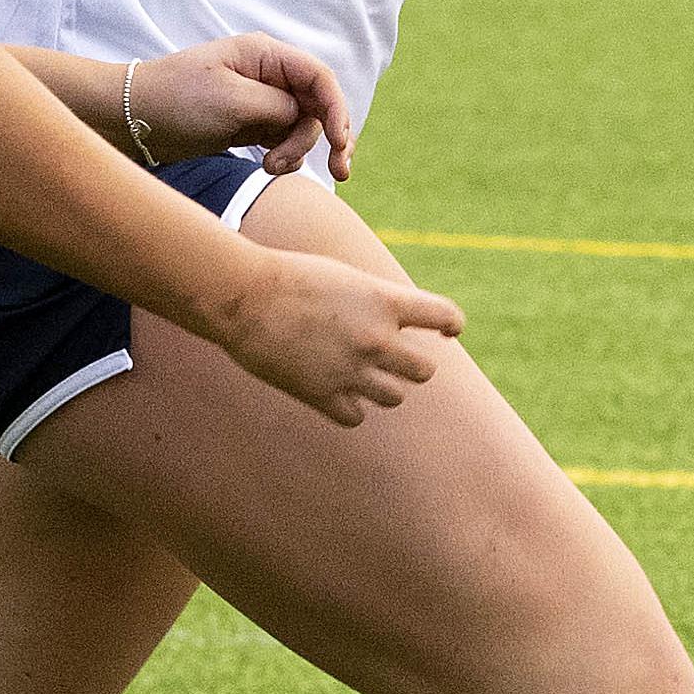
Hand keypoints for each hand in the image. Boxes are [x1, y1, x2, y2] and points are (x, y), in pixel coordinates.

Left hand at [113, 32, 348, 173]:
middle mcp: (267, 74)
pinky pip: (283, 141)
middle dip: (325, 138)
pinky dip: (284, 157)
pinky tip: (268, 168)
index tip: (340, 144)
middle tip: (337, 173)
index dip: (338, 110)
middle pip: (317, 105)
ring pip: (302, 128)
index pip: (319, 78)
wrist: (129, 119)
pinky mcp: (248, 125)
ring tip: (268, 169)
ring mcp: (259, 100)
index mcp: (265, 55)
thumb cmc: (175, 101)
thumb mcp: (232, 101)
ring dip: (296, 152)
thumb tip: (304, 117)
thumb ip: (278, 106)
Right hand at [184, 242, 463, 426]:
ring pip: (394, 397)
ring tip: (359, 373)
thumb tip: (391, 321)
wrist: (244, 297)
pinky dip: (349, 408)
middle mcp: (376, 339)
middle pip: (425, 370)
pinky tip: (334, 392)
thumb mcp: (343, 277)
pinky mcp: (322, 395)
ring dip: (382, 388)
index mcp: (385, 301)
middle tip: (391, 357)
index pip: (443, 316)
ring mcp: (351, 371)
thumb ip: (374, 300)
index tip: (447, 330)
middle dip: (412, 365)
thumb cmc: (287, 276)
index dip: (450, 324)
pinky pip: (355, 416)